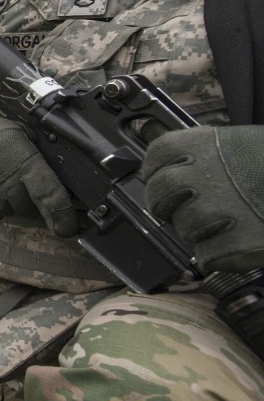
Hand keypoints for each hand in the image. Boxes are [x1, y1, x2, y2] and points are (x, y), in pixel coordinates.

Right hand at [0, 116, 78, 236]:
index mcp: (26, 166)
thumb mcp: (26, 138)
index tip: (67, 229)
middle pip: (29, 209)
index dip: (61, 215)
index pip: (49, 195)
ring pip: (9, 212)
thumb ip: (43, 161)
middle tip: (18, 180)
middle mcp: (7, 185)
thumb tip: (68, 185)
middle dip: (29, 200)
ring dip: (8, 202)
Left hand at [143, 126, 263, 273]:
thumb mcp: (244, 146)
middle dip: (168, 205)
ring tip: (232, 222)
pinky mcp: (236, 244)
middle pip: (160, 194)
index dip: (157, 171)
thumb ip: (208, 154)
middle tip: (189, 209)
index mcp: (207, 143)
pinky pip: (207, 257)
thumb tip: (170, 161)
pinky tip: (243, 241)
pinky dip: (221, 255)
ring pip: (184, 227)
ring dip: (201, 230)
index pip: (157, 155)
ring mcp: (217, 210)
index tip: (163, 177)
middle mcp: (205, 174)